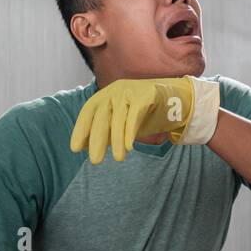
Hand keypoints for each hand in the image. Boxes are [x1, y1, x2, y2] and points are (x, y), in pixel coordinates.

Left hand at [71, 76, 219, 163]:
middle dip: (97, 140)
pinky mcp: (145, 94)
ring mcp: (130, 90)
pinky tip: (128, 146)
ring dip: (116, 140)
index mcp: (105, 95)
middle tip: (95, 160)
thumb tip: (83, 147)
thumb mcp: (121, 122)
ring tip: (118, 158)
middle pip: (101, 116)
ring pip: (118, 118)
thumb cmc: (144, 113)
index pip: (88, 112)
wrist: (174, 100)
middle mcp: (114, 90)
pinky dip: (130, 132)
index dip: (81, 130)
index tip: (76, 149)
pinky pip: (134, 115)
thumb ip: (105, 131)